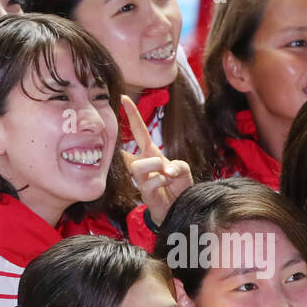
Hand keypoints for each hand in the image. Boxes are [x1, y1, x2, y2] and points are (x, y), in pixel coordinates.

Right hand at [120, 95, 192, 225]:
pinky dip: (162, 181)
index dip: (132, 116)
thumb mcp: (183, 169)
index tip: (123, 99)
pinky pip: (149, 182)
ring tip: (167, 175)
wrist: (180, 207)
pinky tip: (167, 185)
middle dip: (148, 158)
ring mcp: (141, 180)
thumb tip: (165, 170)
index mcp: (151, 153)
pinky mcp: (144, 193)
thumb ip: (177, 165)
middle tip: (163, 166)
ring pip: (138, 167)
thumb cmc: (179, 186)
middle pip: (129, 153)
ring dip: (156, 169)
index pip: (138, 131)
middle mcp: (142, 165)